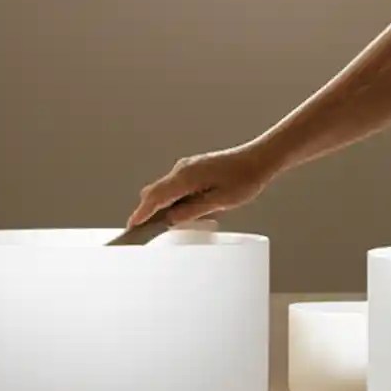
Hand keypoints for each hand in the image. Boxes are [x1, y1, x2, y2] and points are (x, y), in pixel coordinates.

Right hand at [128, 142, 280, 227]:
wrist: (259, 159)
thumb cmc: (244, 180)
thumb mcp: (220, 201)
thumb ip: (193, 210)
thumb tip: (171, 219)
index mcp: (186, 177)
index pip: (155, 197)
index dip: (141, 213)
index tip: (131, 226)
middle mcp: (182, 169)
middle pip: (154, 192)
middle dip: (146, 210)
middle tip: (142, 231)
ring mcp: (187, 167)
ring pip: (164, 188)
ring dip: (161, 205)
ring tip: (162, 225)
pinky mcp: (194, 168)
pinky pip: (175, 185)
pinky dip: (171, 198)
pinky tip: (181, 211)